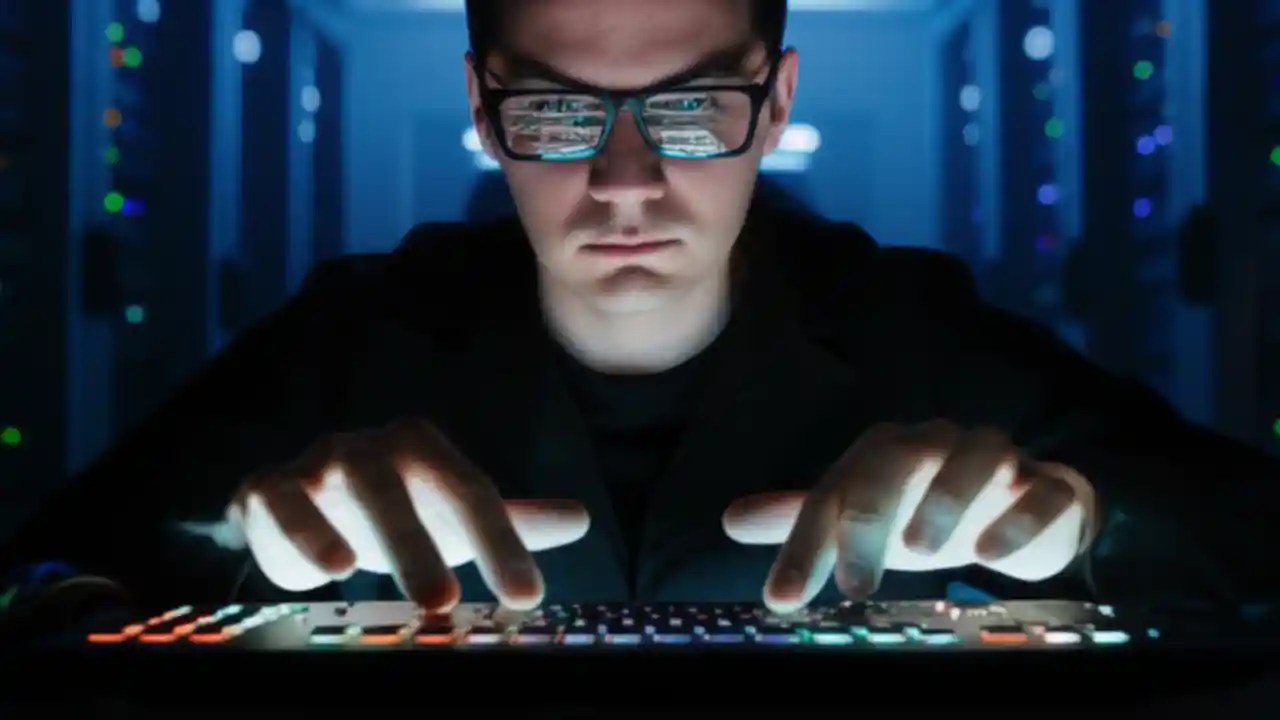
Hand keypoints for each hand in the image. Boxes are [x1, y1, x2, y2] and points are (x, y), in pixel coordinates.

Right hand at [225, 418, 589, 610]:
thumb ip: (514, 521)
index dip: (502, 546)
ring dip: (354, 529)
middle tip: (443, 603)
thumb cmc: (399, 511)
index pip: (473, 493)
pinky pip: (280, 499)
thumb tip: (580, 519)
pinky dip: (299, 529)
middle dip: (421, 544)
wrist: (307, 505)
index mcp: (426, 449)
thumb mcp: (454, 517)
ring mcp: (320, 462)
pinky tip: (325, 565)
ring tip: (357, 574)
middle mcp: (375, 447)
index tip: (527, 597)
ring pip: (344, 486)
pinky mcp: (269, 487)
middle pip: (404, 486)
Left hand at [722, 421, 1096, 612]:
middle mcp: (938, 442)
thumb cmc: (931, 511)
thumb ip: (804, 518)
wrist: (1030, 507)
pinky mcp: (1050, 485)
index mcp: (886, 450)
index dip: (803, 543)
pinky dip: (1018, 516)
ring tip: (921, 551)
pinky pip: (1041, 489)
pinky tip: (992, 554)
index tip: (782, 600)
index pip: (833, 489)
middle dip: (867, 517)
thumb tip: (729, 519)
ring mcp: (998, 459)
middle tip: (852, 584)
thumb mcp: (865, 519)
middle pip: (895, 459)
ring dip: (945, 496)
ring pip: (975, 453)